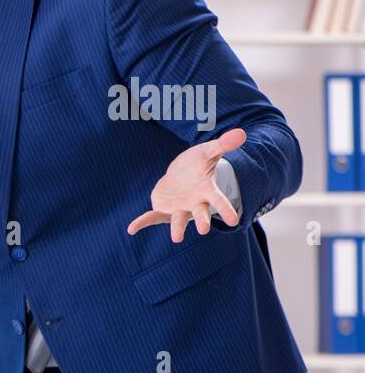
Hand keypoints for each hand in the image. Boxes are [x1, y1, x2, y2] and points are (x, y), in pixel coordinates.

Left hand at [127, 128, 244, 242]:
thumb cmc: (197, 163)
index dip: (226, 209)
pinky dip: (142, 222)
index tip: (234, 220)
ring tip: (177, 239)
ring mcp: (178, 209)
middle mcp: (195, 203)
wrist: (180, 174)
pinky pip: (152, 217)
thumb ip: (223, 144)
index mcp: (207, 191)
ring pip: (178, 220)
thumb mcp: (208, 151)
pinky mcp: (162, 210)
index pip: (218, 201)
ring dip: (178, 228)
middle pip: (200, 213)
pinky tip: (131, 229)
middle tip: (203, 230)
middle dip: (202, 221)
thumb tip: (241, 133)